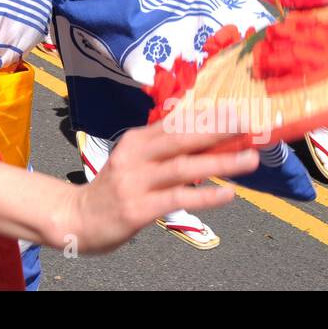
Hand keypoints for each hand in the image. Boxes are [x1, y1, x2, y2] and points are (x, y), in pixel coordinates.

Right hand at [56, 124, 257, 253]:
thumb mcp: (133, 159)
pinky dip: (205, 195)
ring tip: (249, 159)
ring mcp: (135, 182)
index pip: (175, 123)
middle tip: (246, 126)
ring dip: (220, 162)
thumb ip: (161, 145)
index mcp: (136, 140)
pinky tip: (228, 193)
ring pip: (184, 167)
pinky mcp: (138, 208)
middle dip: (216, 131)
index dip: (206, 117)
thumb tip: (198, 129)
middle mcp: (134, 156)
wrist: (78, 218)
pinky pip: (177, 198)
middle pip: (180, 139)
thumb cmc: (115, 188)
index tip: (236, 111)